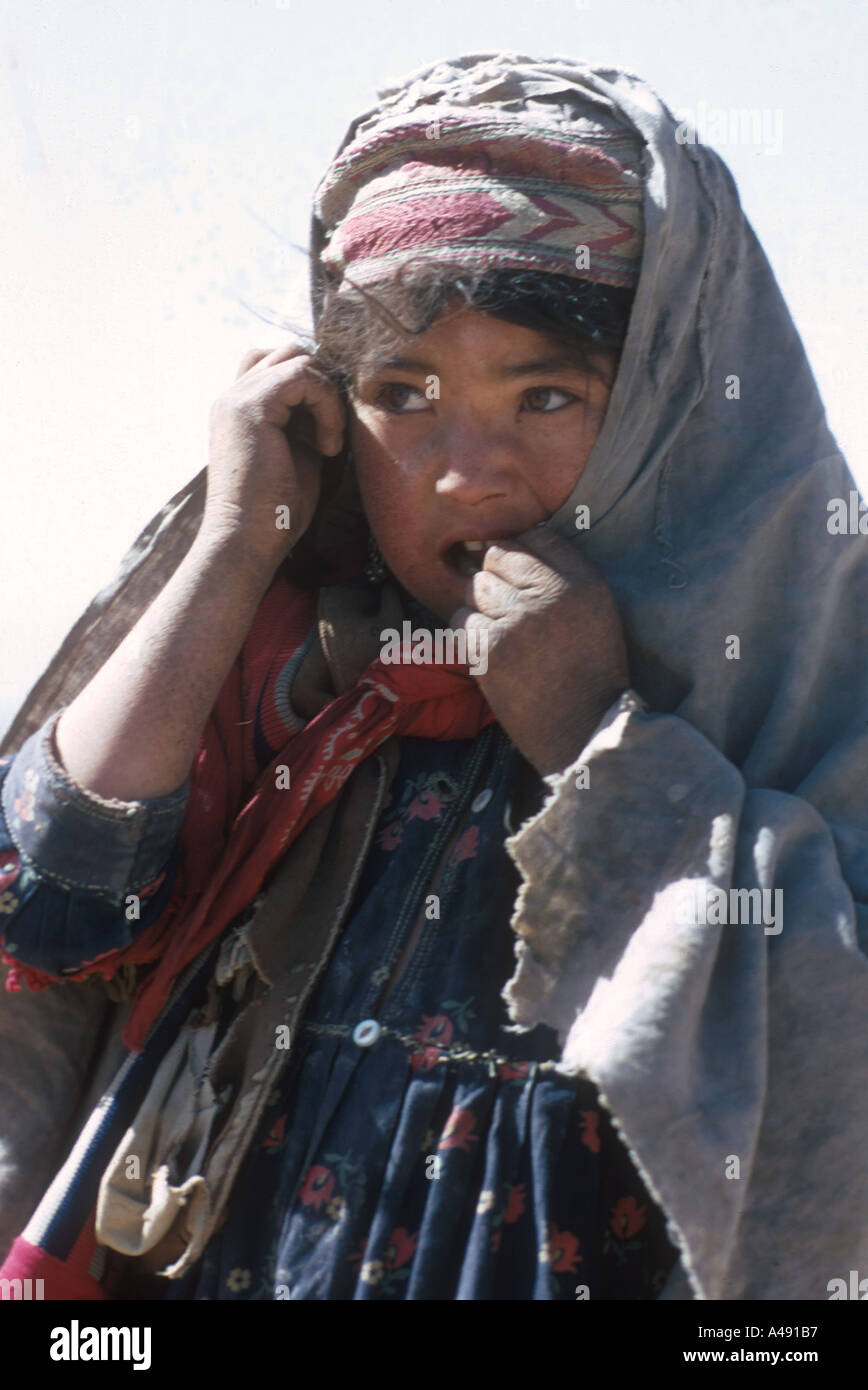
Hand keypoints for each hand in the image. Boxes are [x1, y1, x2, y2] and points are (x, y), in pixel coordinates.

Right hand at [202, 338, 345, 572]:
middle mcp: (233, 396)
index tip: (329, 433)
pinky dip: (327, 405)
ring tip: (329, 443)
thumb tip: (338, 397)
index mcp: (241, 409)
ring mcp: (237, 398)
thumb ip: (308, 421)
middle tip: (332, 430)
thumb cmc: (276, 512)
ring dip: (328, 396)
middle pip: (288, 351)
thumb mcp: (298, 455)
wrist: (248, 541)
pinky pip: (304, 375)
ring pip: (298, 358)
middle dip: (323, 384)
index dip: (314, 388)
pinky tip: (327, 446)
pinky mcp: (251, 407)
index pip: (278, 365)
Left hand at [450, 526, 629, 776]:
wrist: (583, 729)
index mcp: (584, 581)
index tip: (518, 579)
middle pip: (497, 558)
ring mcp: (517, 620)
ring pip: (474, 589)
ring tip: (504, 637)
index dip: (519, 556)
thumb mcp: (597, 612)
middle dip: (496, 581)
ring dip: (481, 609)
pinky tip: (492, 655)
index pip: (535, 536)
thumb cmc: (591, 672)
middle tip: (510, 614)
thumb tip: (517, 543)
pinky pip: (460, 622)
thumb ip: (566, 572)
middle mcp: (551, 594)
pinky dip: (470, 637)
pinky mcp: (490, 649)